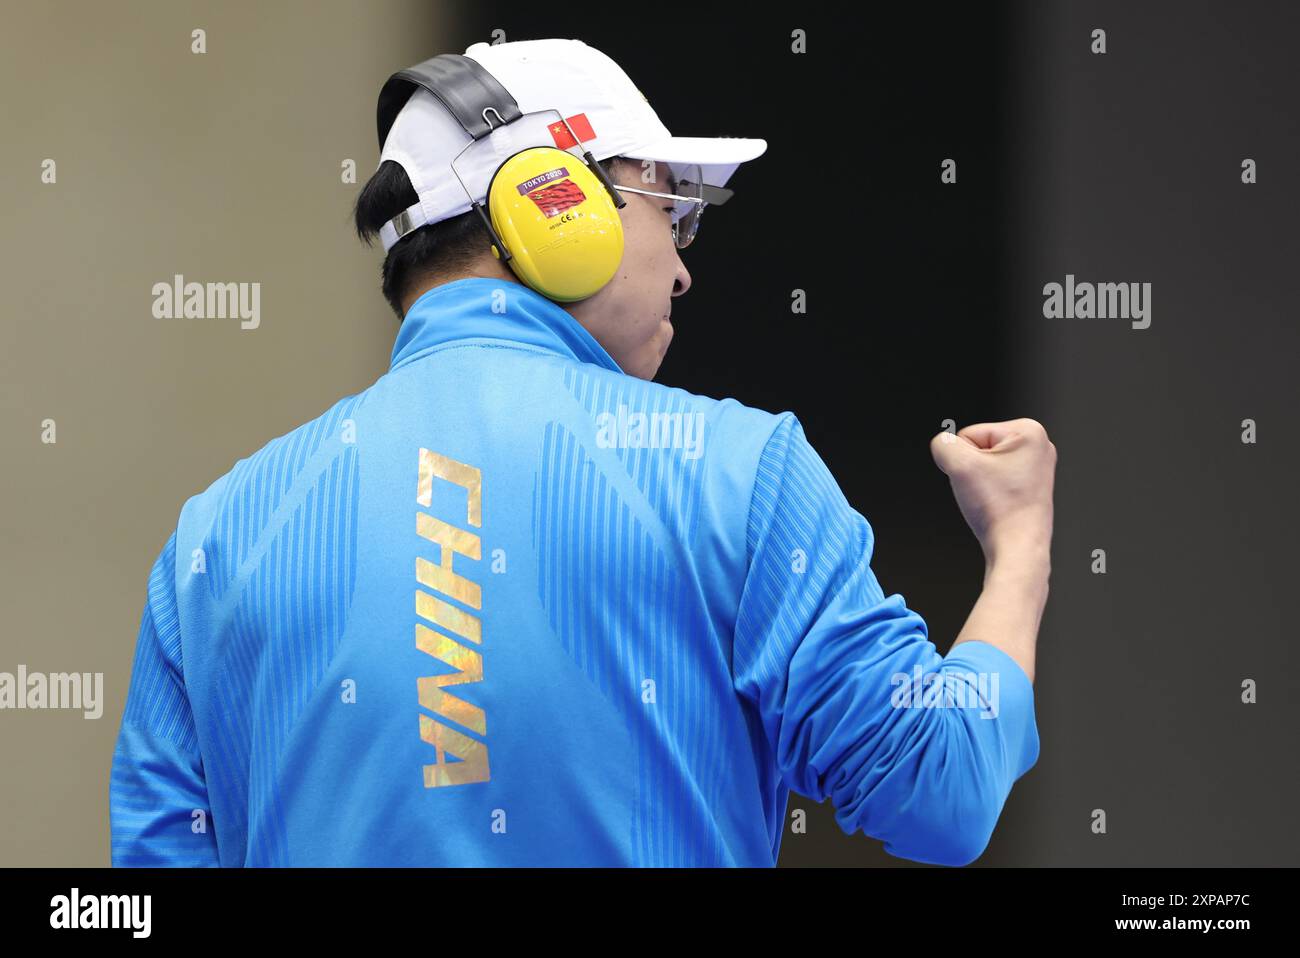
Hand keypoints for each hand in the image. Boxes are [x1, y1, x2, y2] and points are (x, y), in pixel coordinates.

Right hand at [929, 418, 1056, 567]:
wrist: (1016, 548)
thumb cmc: (999, 509)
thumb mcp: (958, 465)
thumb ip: (942, 444)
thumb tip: (944, 446)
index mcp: (1029, 431)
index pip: (968, 434)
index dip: (965, 460)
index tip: (982, 481)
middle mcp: (1039, 445)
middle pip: (978, 447)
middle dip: (974, 470)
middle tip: (988, 492)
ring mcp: (1037, 466)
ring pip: (985, 465)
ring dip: (980, 482)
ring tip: (994, 499)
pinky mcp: (1032, 485)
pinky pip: (996, 479)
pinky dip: (991, 492)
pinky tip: (999, 504)